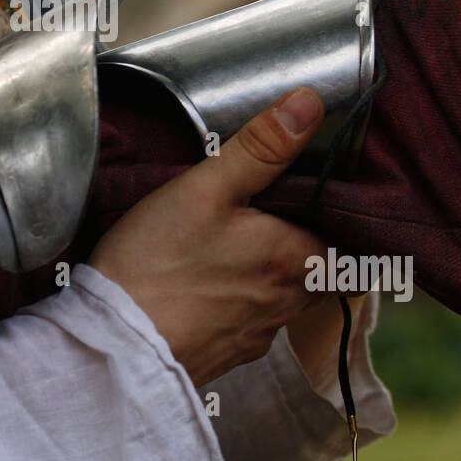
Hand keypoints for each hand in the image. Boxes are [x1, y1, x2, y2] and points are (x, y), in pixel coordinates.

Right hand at [88, 87, 342, 385]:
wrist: (116, 348)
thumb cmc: (157, 265)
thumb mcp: (206, 188)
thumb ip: (261, 147)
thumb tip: (308, 105)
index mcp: (298, 257)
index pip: (344, 232)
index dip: (328, 209)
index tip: (307, 192)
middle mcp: (290, 301)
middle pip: (319, 265)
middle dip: (302, 239)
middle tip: (270, 211)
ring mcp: (261, 333)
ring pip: (288, 295)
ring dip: (273, 272)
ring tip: (236, 246)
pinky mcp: (232, 354)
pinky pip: (253, 321)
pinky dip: (241, 301)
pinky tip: (208, 285)